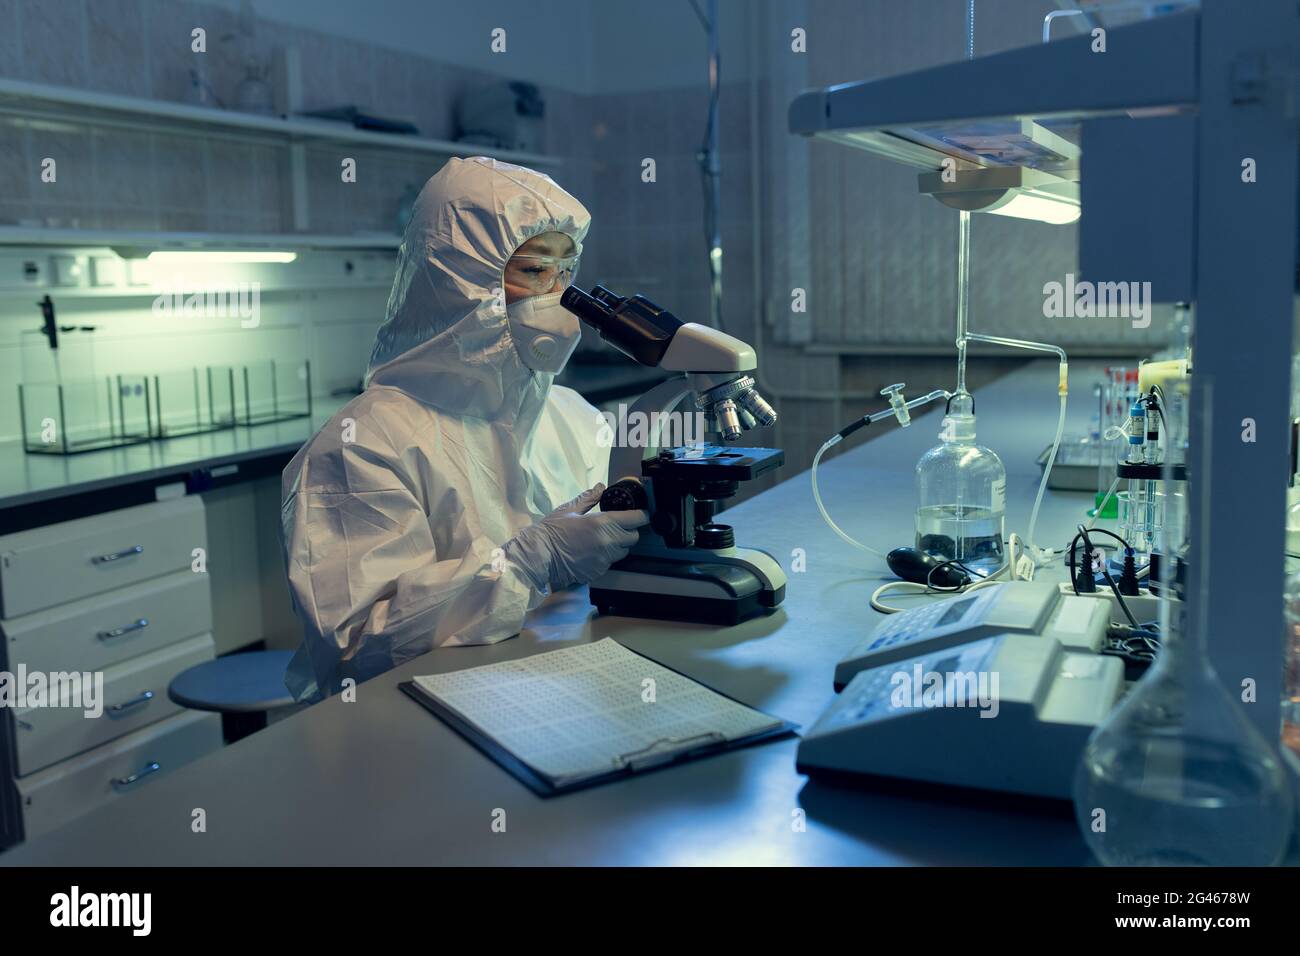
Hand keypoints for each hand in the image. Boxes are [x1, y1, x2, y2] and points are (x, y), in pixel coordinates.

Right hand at [505, 484, 648, 589]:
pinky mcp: (598, 572)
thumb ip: (589, 498)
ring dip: (618, 545)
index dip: (640, 515)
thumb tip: (600, 487)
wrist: (538, 556)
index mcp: (603, 523)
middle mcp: (608, 542)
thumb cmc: (551, 531)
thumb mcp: (569, 509)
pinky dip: (605, 557)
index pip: (636, 519)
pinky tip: (591, 552)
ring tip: (601, 540)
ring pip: (623, 551)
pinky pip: (610, 563)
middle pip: (633, 537)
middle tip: (616, 527)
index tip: (639, 514)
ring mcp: (604, 559)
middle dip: (628, 531)